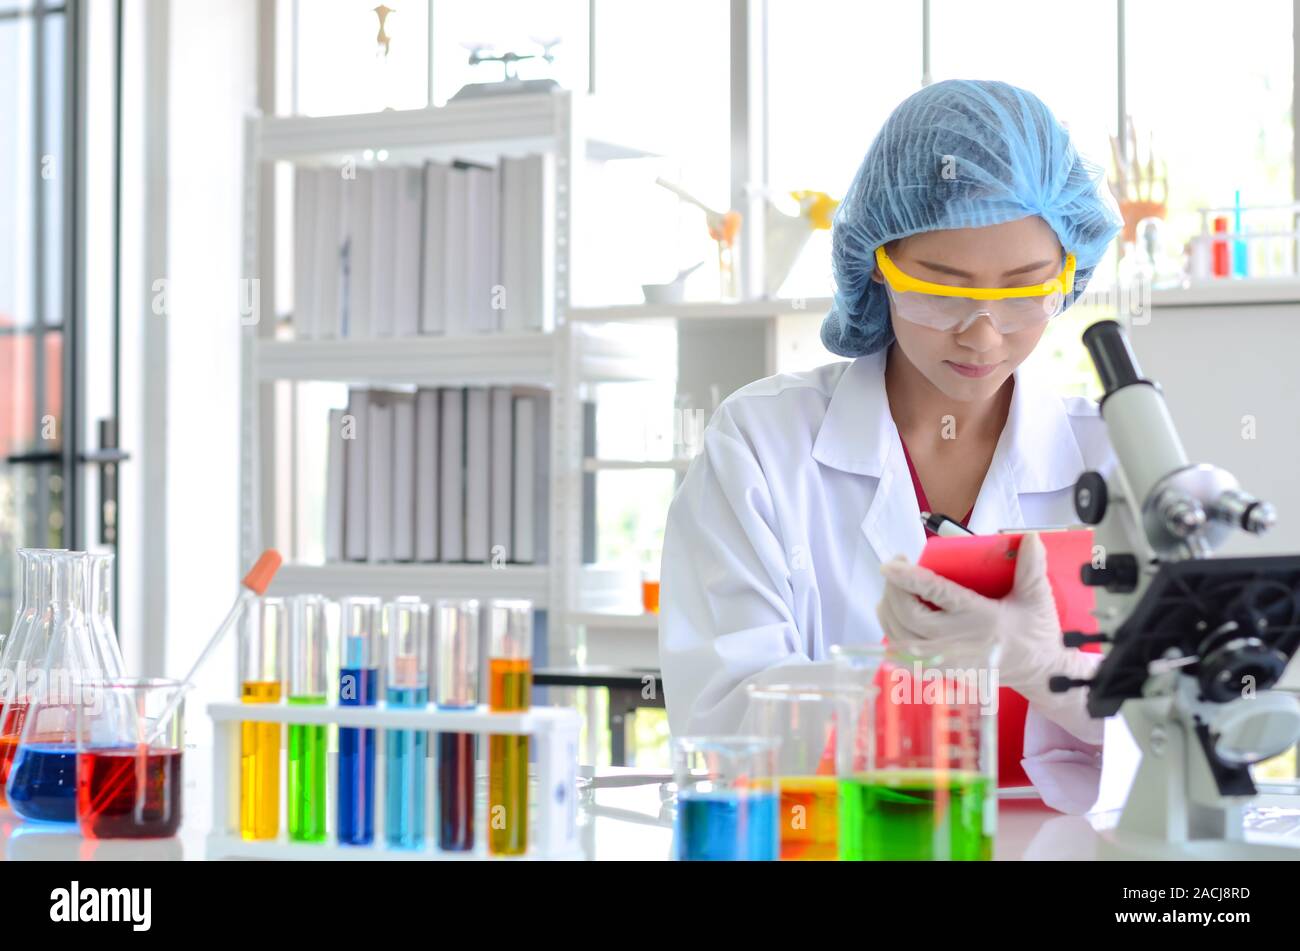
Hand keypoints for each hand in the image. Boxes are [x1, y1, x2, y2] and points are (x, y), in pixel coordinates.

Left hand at [876, 532, 1092, 695]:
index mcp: (980, 618)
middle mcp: (958, 640)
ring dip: (888, 610)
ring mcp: (947, 659)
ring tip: (891, 588)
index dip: (909, 578)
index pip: (937, 595)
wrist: (1039, 673)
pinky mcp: (941, 670)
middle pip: (909, 616)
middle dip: (894, 590)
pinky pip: (905, 656)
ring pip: (901, 637)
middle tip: (894, 569)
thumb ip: (1031, 566)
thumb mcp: (1037, 598)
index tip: (891, 564)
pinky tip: (891, 615)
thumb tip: (1029, 536)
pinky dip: (892, 633)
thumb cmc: (1036, 633)